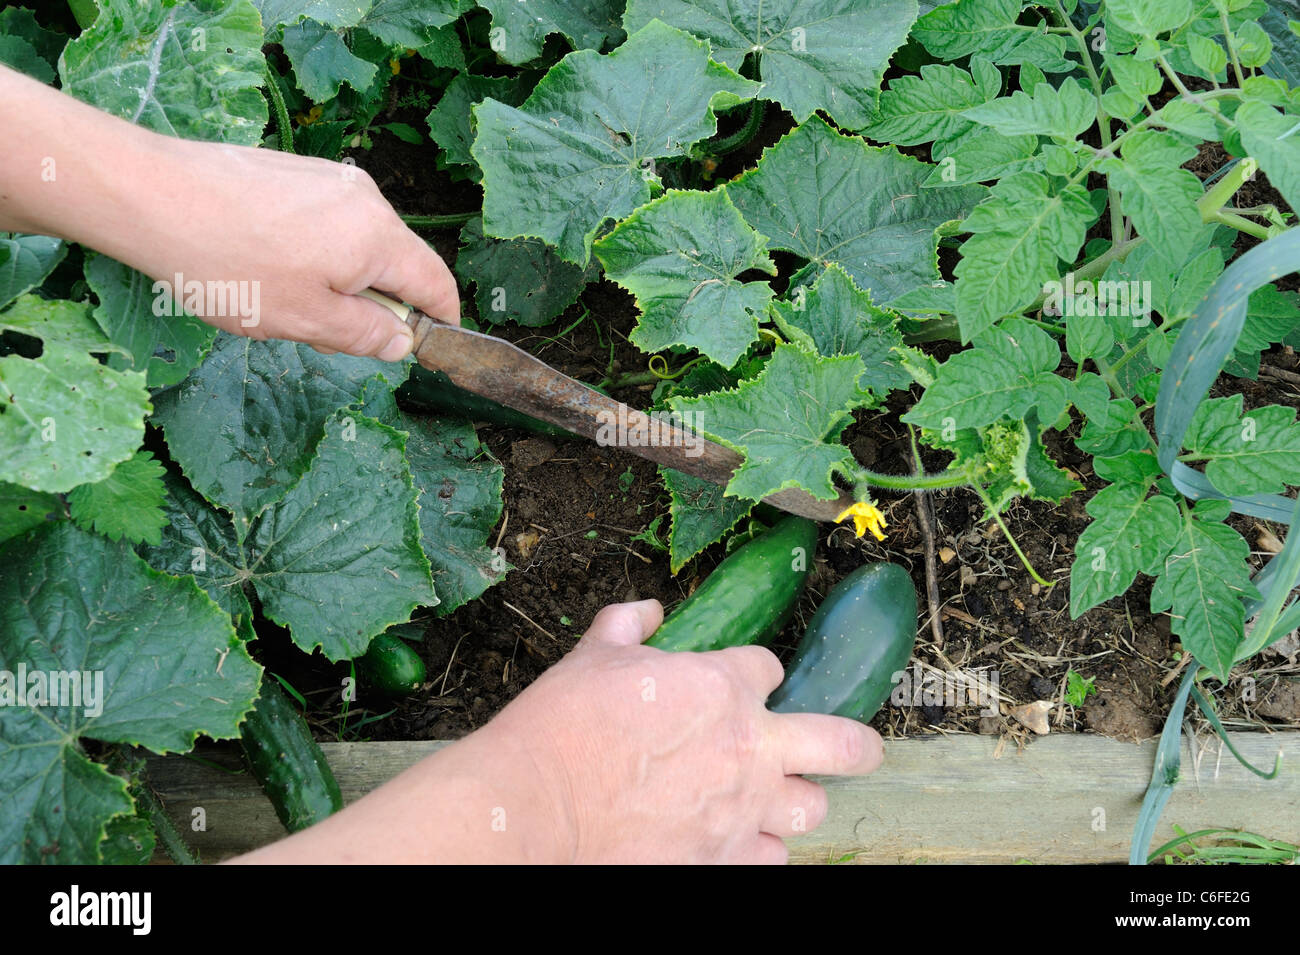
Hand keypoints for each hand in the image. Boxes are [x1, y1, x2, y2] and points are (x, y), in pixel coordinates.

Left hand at [0, 67, 457, 360]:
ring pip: (358, 243)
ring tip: (286, 302)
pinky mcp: (294, 172)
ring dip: (343, 280)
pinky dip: (317, 253)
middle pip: (397, 261)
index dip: (439, 320)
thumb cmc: (230, 265)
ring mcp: (328, 179)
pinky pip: (328, 222)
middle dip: (378, 303)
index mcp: (378, 236)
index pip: (436, 282)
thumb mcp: (305, 319)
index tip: (426, 347)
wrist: (151, 196)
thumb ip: (364, 334)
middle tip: (330, 335)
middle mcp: (364, 198)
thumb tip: (402, 341)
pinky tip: (267, 268)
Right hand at [486, 600, 883, 862]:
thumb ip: (629, 625)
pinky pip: (770, 859)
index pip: (768, 668)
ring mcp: (743, 810)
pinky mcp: (724, 860)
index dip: (756, 674)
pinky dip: (760, 848)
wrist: (538, 806)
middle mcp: (750, 748)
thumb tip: (650, 609)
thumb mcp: (593, 656)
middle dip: (857, 745)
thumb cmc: (563, 726)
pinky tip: (740, 839)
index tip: (744, 680)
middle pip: (839, 744)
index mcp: (722, 686)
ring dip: (799, 800)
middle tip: (863, 749)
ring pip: (812, 809)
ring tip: (781, 798)